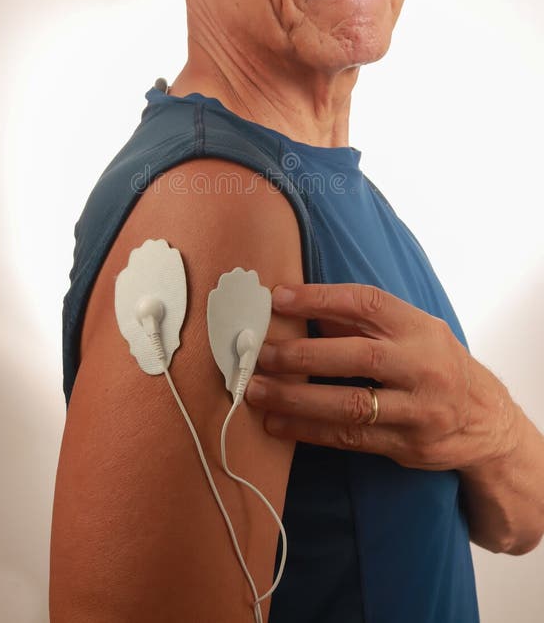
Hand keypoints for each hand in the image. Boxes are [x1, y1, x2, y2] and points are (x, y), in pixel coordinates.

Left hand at [245, 283, 516, 471]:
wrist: (486, 421)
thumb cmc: (435, 365)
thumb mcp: (412, 332)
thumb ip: (361, 322)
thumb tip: (297, 308)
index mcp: (420, 328)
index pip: (367, 303)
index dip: (320, 298)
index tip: (279, 298)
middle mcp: (423, 366)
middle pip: (358, 357)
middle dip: (303, 355)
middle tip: (262, 354)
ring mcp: (419, 410)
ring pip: (351, 405)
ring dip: (297, 399)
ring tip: (257, 392)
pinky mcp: (409, 446)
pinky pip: (352, 439)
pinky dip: (310, 431)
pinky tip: (278, 424)